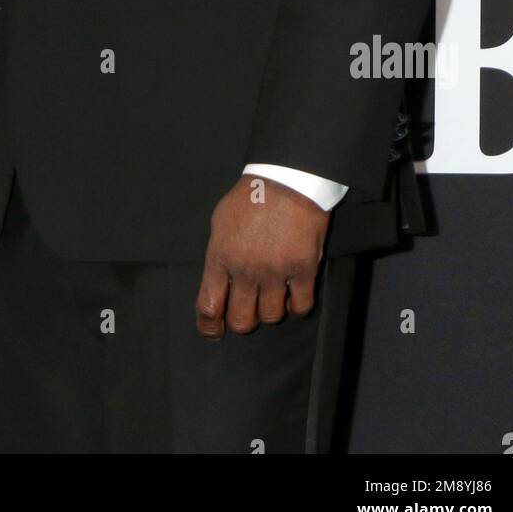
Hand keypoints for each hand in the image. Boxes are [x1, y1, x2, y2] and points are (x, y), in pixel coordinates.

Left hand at [195, 175, 330, 337]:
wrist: (286, 179)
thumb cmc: (250, 197)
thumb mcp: (220, 221)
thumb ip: (218, 254)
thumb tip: (217, 281)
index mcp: (221, 257)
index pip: (208, 306)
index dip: (209, 327)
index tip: (214, 332)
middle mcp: (246, 269)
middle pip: (241, 320)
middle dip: (242, 321)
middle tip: (248, 310)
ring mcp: (275, 271)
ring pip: (271, 316)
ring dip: (271, 311)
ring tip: (272, 295)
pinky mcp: (303, 270)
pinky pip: (301, 306)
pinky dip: (297, 306)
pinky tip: (294, 295)